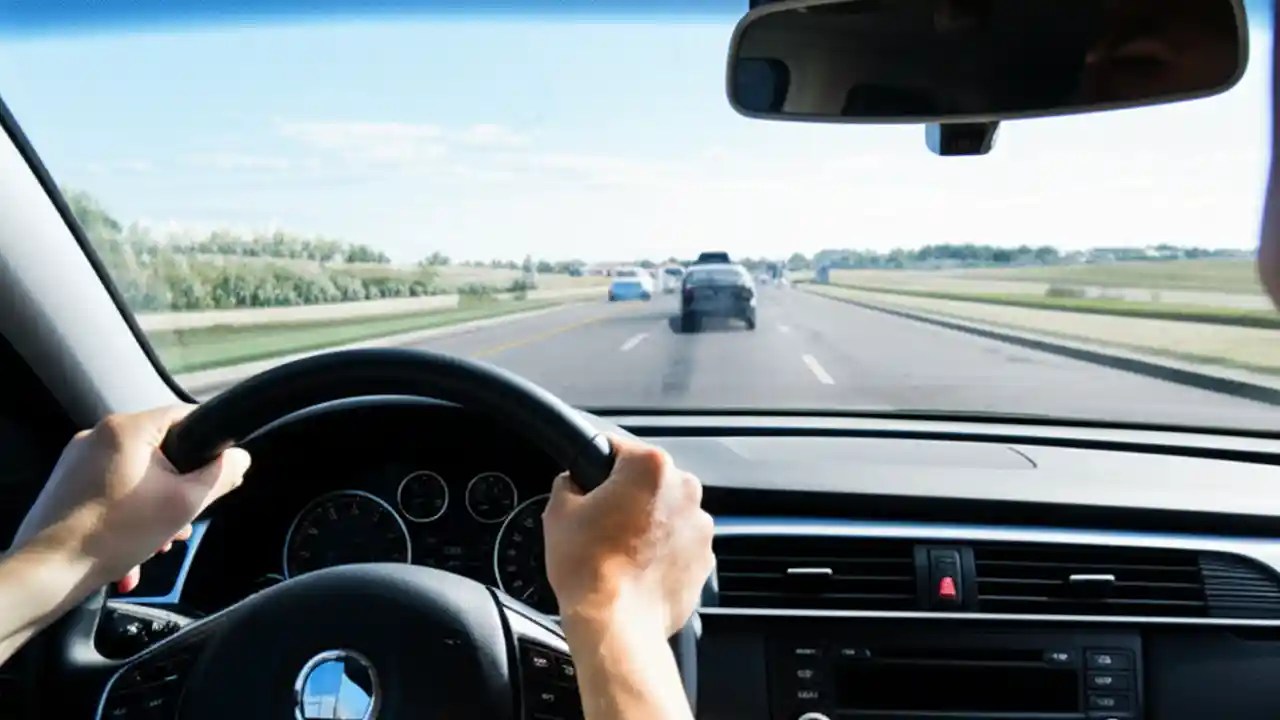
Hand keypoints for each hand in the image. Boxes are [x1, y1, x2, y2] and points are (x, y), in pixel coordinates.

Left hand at [11, 405, 249, 591]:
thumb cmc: (117, 533)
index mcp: (126, 428)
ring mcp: (77, 460)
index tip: (215, 477)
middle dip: (178, 490)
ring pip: (137, 477)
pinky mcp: (66, 485)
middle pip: (161, 453)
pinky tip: (132, 550)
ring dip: (155, 509)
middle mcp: (97, 435)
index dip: (208, 446)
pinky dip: (128, 516)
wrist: (48, 571)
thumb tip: (240, 459)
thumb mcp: (184, 505)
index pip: (185, 416)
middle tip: (182, 524)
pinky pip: (112, 493)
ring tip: (157, 544)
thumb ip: (220, 476)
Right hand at [543, 435, 712, 637]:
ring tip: (619, 550)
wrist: (616, 624)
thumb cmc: (589, 568)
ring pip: (667, 513)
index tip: (588, 480)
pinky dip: (663, 551)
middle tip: (600, 521)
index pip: (618, 448)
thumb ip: (568, 483)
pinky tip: (637, 568)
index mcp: (650, 467)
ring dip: (648, 524)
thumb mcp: (559, 511)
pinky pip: (680, 544)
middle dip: (627, 496)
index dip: (596, 465)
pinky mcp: (705, 559)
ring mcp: (700, 526)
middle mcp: (684, 490)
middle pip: (648, 481)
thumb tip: (574, 482)